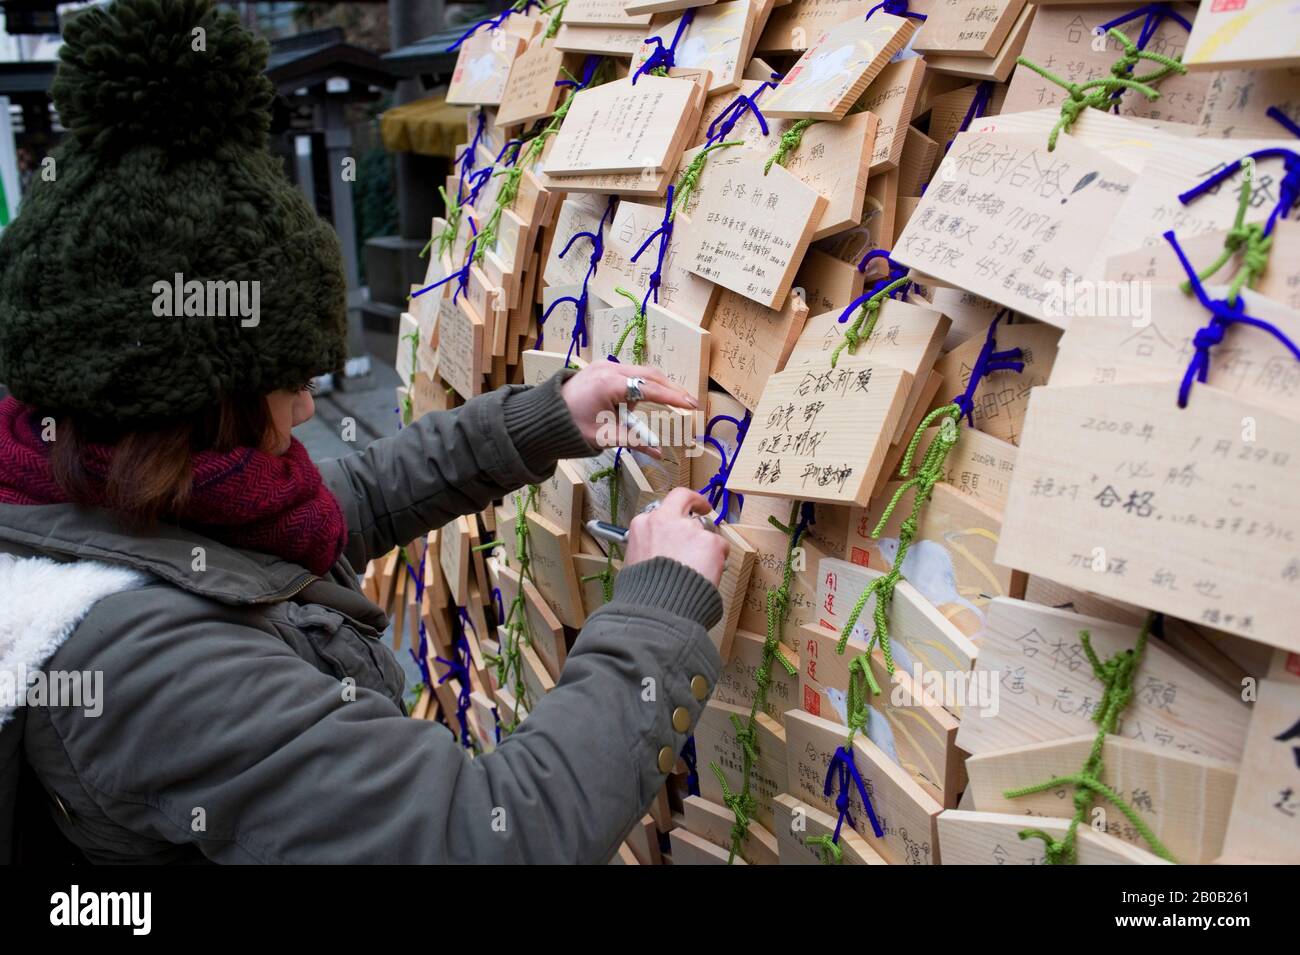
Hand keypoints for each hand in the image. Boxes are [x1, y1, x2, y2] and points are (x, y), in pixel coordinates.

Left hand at [559, 361, 697, 458]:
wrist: (543, 416)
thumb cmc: (570, 427)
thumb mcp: (604, 436)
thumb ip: (634, 441)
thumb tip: (659, 452)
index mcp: (609, 384)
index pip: (650, 388)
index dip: (673, 397)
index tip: (692, 404)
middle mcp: (609, 369)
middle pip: (650, 374)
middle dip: (671, 389)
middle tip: (689, 403)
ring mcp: (605, 365)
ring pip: (641, 373)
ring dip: (654, 389)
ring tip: (662, 407)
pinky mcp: (602, 368)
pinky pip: (630, 374)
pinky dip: (640, 387)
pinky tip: (639, 403)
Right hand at [623, 488, 728, 587]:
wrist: (659, 607)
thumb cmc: (643, 594)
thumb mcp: (633, 564)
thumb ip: (647, 549)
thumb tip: (656, 554)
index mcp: (644, 525)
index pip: (659, 509)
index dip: (672, 512)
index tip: (678, 514)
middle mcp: (666, 520)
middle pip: (684, 497)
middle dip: (695, 500)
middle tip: (703, 508)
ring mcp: (690, 529)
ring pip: (704, 530)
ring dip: (704, 545)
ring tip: (699, 570)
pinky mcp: (712, 542)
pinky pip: (720, 547)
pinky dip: (718, 560)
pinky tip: (707, 576)